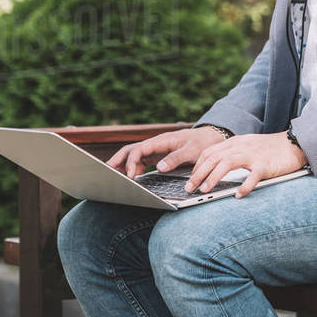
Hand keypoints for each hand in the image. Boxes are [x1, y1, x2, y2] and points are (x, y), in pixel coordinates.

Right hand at [105, 127, 225, 178]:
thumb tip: (159, 167)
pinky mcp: (157, 156)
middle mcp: (155, 144)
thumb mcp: (192, 151)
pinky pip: (140, 161)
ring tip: (111, 177)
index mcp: (161, 141)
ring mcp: (155, 150)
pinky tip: (128, 178)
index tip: (130, 176)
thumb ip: (176, 158)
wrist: (210, 138)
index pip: (140, 150)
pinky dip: (132, 168)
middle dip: (118, 161)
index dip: (132, 162)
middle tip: (107, 174)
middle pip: (130, 150)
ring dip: (122, 165)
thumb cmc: (201, 143)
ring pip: (133, 156)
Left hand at [186, 132, 307, 198]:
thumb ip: (232, 154)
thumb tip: (214, 170)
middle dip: (198, 174)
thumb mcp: (247, 146)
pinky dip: (244, 186)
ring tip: (205, 190)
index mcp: (235, 143)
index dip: (197, 166)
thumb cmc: (270, 149)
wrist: (294, 143)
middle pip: (213, 158)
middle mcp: (241, 147)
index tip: (190, 179)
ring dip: (213, 177)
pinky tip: (238, 195)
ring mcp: (253, 155)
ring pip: (227, 164)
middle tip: (189, 188)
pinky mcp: (265, 165)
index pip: (209, 152)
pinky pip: (252, 176)